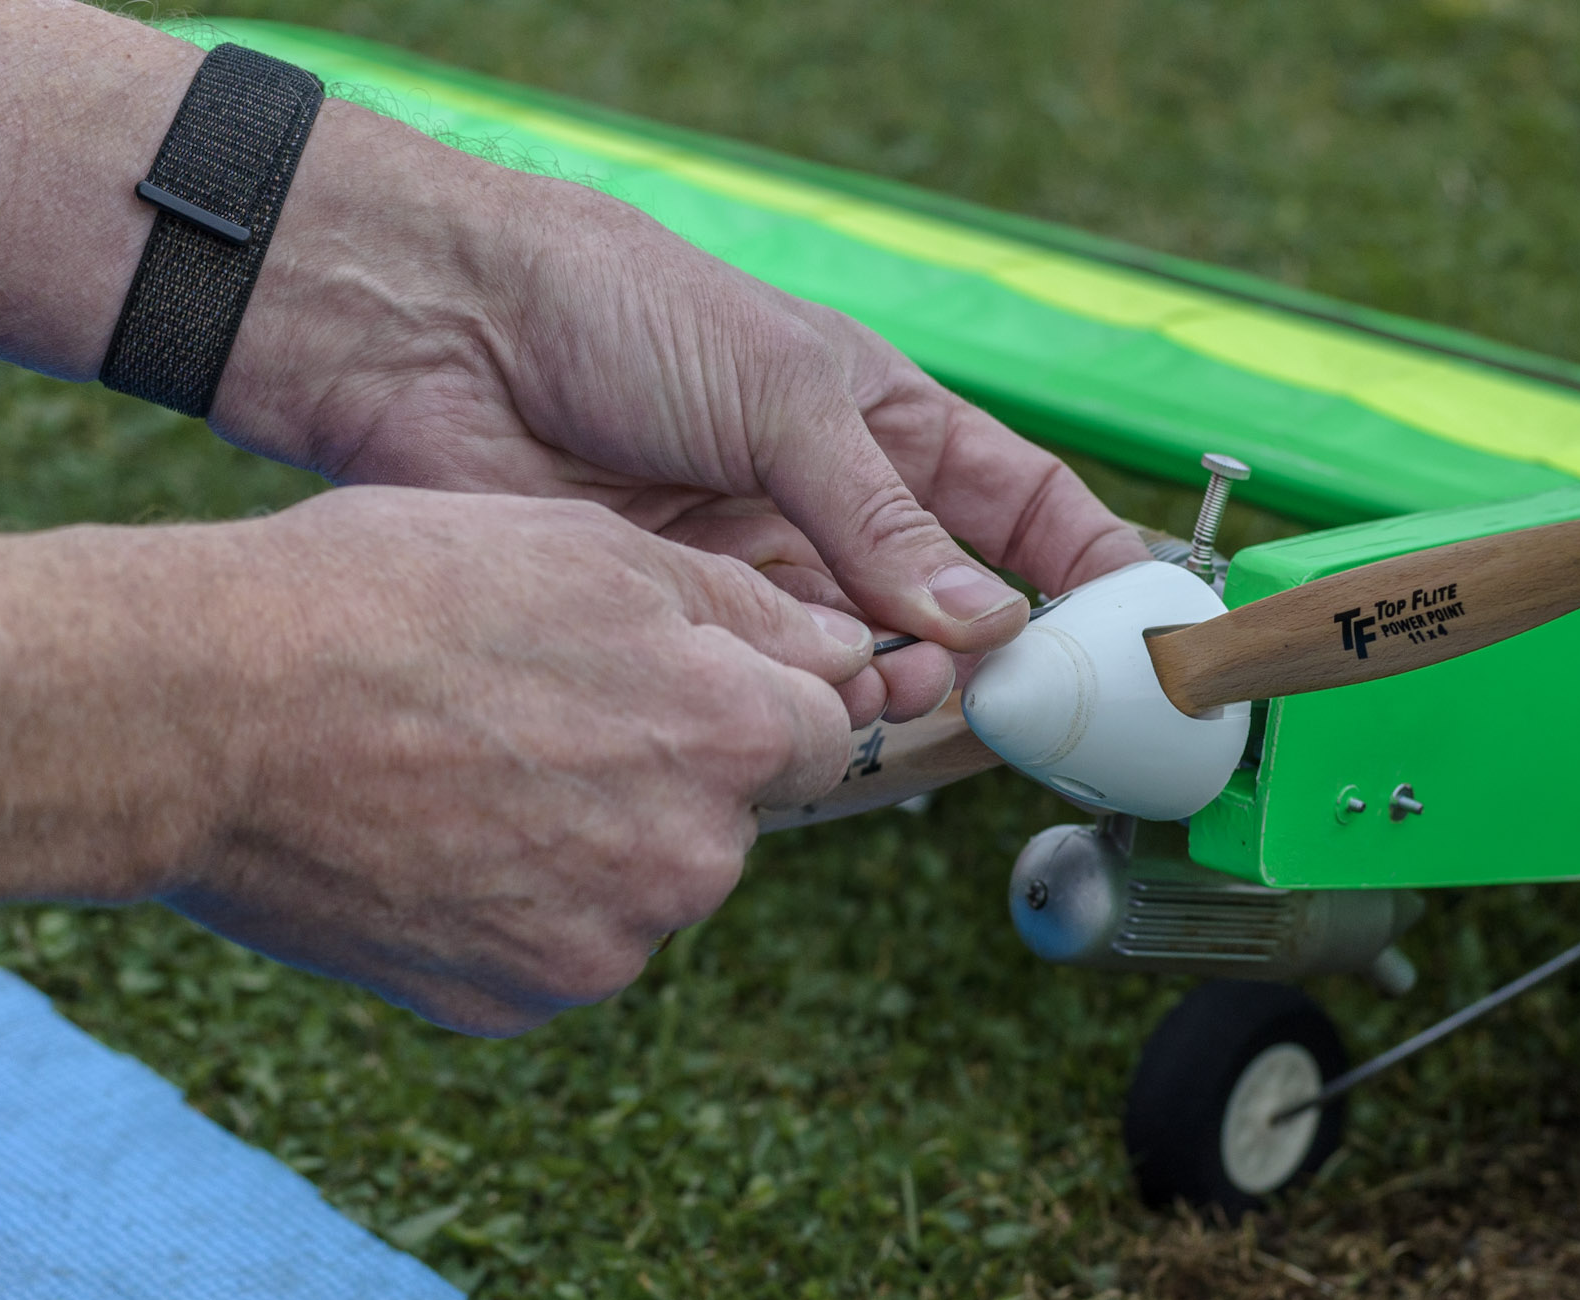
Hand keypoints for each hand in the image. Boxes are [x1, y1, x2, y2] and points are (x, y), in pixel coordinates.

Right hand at [158, 487, 860, 1034]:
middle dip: (674, 768)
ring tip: (473, 768)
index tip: (679, 677)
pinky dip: (522, 903)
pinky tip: (439, 836)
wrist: (204, 715)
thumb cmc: (394, 598)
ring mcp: (604, 946)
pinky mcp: (516, 1004)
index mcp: (729, 737)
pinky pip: (562, 944)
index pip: (823, 729)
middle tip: (542, 711)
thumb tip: (848, 653)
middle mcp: (691, 860)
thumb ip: (744, 609)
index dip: (755, 691)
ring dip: (599, 838)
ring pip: (645, 884)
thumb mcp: (590, 547)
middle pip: (732, 816)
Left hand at [206, 100, 1149, 721]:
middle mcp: (831, 505)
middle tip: (1003, 692)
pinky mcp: (689, 618)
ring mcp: (762, 565)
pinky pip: (775, 677)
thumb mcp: (782, 393)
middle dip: (984, 650)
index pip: (1013, 501)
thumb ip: (880, 516)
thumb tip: (980, 619)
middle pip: (948, 602)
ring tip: (897, 692)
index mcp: (880, 422)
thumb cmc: (626, 314)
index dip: (1080, 557)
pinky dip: (810, 700)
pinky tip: (823, 705)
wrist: (446, 334)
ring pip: (867, 655)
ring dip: (896, 682)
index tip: (1134, 623)